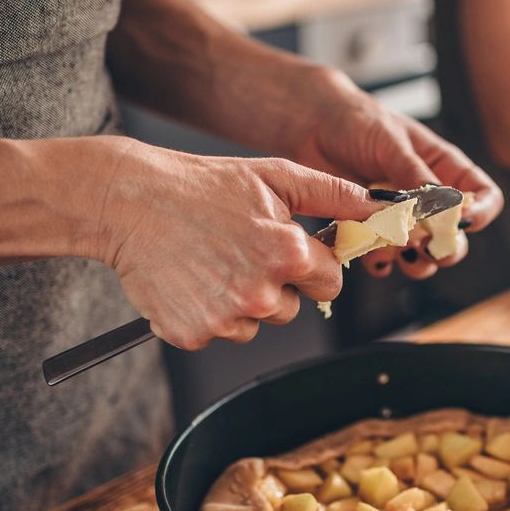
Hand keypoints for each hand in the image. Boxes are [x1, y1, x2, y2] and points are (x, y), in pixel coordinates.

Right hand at [94, 138, 385, 349]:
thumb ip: (334, 194)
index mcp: (289, 253)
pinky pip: (219, 332)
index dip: (313, 266)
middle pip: (292, 308)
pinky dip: (208, 312)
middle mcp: (261, 292)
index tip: (289, 250)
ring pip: (256, 323)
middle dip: (276, 284)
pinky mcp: (193, 334)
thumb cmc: (201, 185)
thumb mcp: (275, 176)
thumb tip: (381, 207)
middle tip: (240, 249)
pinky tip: (191, 279)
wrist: (128, 200)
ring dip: (242, 301)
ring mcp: (225, 317)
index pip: (331, 282)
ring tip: (213, 261)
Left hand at [292, 69, 501, 278]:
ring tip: (398, 255)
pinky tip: (370, 257)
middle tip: (429, 250)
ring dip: (416, 263)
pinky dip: (380, 262)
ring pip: (423, 253)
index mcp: (443, 168)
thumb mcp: (390, 141)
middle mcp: (427, 197)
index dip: (482, 212)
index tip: (464, 222)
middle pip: (455, 235)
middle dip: (446, 249)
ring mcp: (399, 216)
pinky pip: (384, 256)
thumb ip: (414, 174)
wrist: (311, 123)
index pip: (483, 195)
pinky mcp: (370, 229)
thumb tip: (438, 206)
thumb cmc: (356, 120)